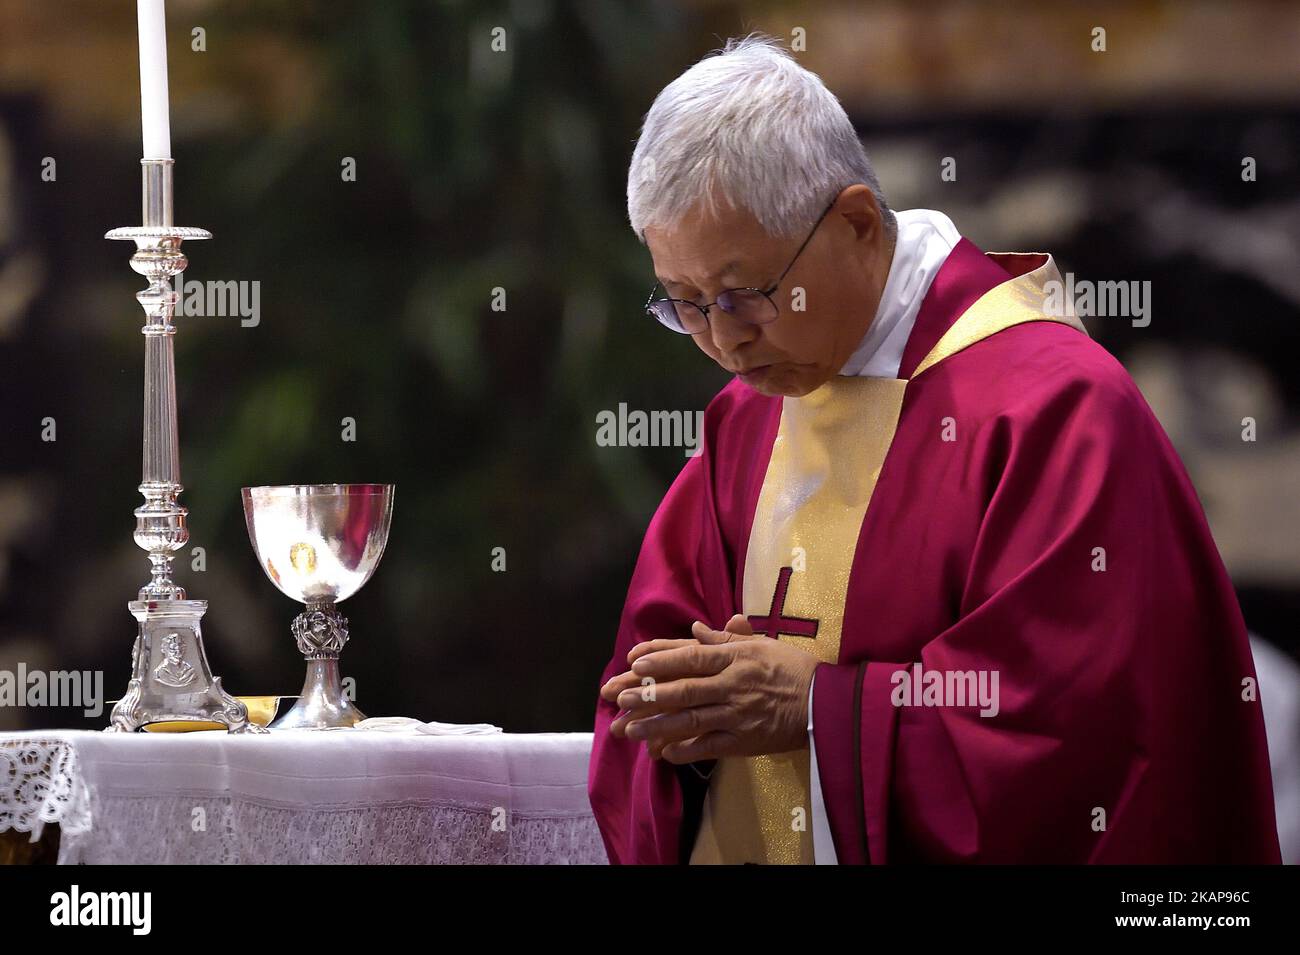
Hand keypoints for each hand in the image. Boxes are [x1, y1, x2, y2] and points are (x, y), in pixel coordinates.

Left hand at [603, 614, 818, 763]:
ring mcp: (737, 715)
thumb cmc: (794, 670)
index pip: (691, 656)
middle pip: (683, 688)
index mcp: (736, 657)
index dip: (660, 658)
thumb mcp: (762, 645)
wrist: (828, 705)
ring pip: (690, 720)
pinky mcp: (745, 741)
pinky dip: (685, 750)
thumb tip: (694, 629)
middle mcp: (733, 684)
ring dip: (656, 724)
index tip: (632, 661)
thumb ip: (726, 639)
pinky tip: (662, 754)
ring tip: (628, 728)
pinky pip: (709, 747)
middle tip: (617, 696)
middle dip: (648, 693)